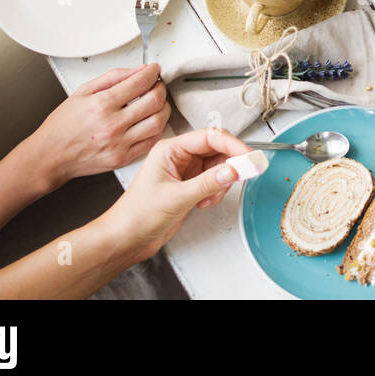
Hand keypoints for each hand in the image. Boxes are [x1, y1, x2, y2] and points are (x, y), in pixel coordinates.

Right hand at [25, 63, 170, 187]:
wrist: (50, 156)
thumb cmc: (63, 125)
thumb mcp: (83, 92)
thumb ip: (113, 77)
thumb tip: (139, 70)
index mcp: (101, 104)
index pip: (140, 82)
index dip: (153, 72)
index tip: (154, 70)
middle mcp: (112, 125)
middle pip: (155, 101)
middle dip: (161, 88)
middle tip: (157, 84)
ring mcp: (119, 144)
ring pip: (158, 121)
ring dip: (163, 108)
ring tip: (156, 102)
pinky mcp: (123, 158)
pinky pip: (152, 141)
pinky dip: (157, 127)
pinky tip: (150, 120)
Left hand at [97, 128, 248, 261]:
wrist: (126, 239)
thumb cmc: (136, 214)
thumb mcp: (176, 197)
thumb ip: (208, 183)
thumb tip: (234, 169)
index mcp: (170, 149)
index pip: (210, 137)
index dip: (232, 145)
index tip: (248, 156)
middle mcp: (179, 157)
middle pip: (217, 149)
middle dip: (230, 164)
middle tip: (243, 173)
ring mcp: (186, 172)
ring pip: (219, 166)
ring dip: (222, 182)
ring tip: (211, 196)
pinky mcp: (190, 186)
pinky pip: (215, 181)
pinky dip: (217, 192)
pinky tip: (204, 203)